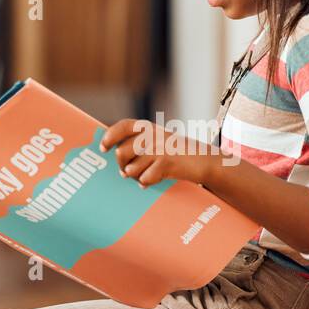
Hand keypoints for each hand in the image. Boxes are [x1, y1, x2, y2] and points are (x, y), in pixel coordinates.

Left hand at [99, 118, 222, 188]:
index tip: (103, 148)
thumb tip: (120, 159)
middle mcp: (153, 135)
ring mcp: (159, 148)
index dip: (109, 136)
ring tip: (144, 176)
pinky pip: (145, 178)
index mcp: (150, 128)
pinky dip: (147, 182)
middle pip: (122, 152)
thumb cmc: (180, 154)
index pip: (123, 126)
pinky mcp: (166, 162)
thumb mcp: (161, 142)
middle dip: (121, 165)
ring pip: (131, 168)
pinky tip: (153, 181)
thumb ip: (142, 145)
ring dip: (134, 176)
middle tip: (125, 173)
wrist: (205, 161)